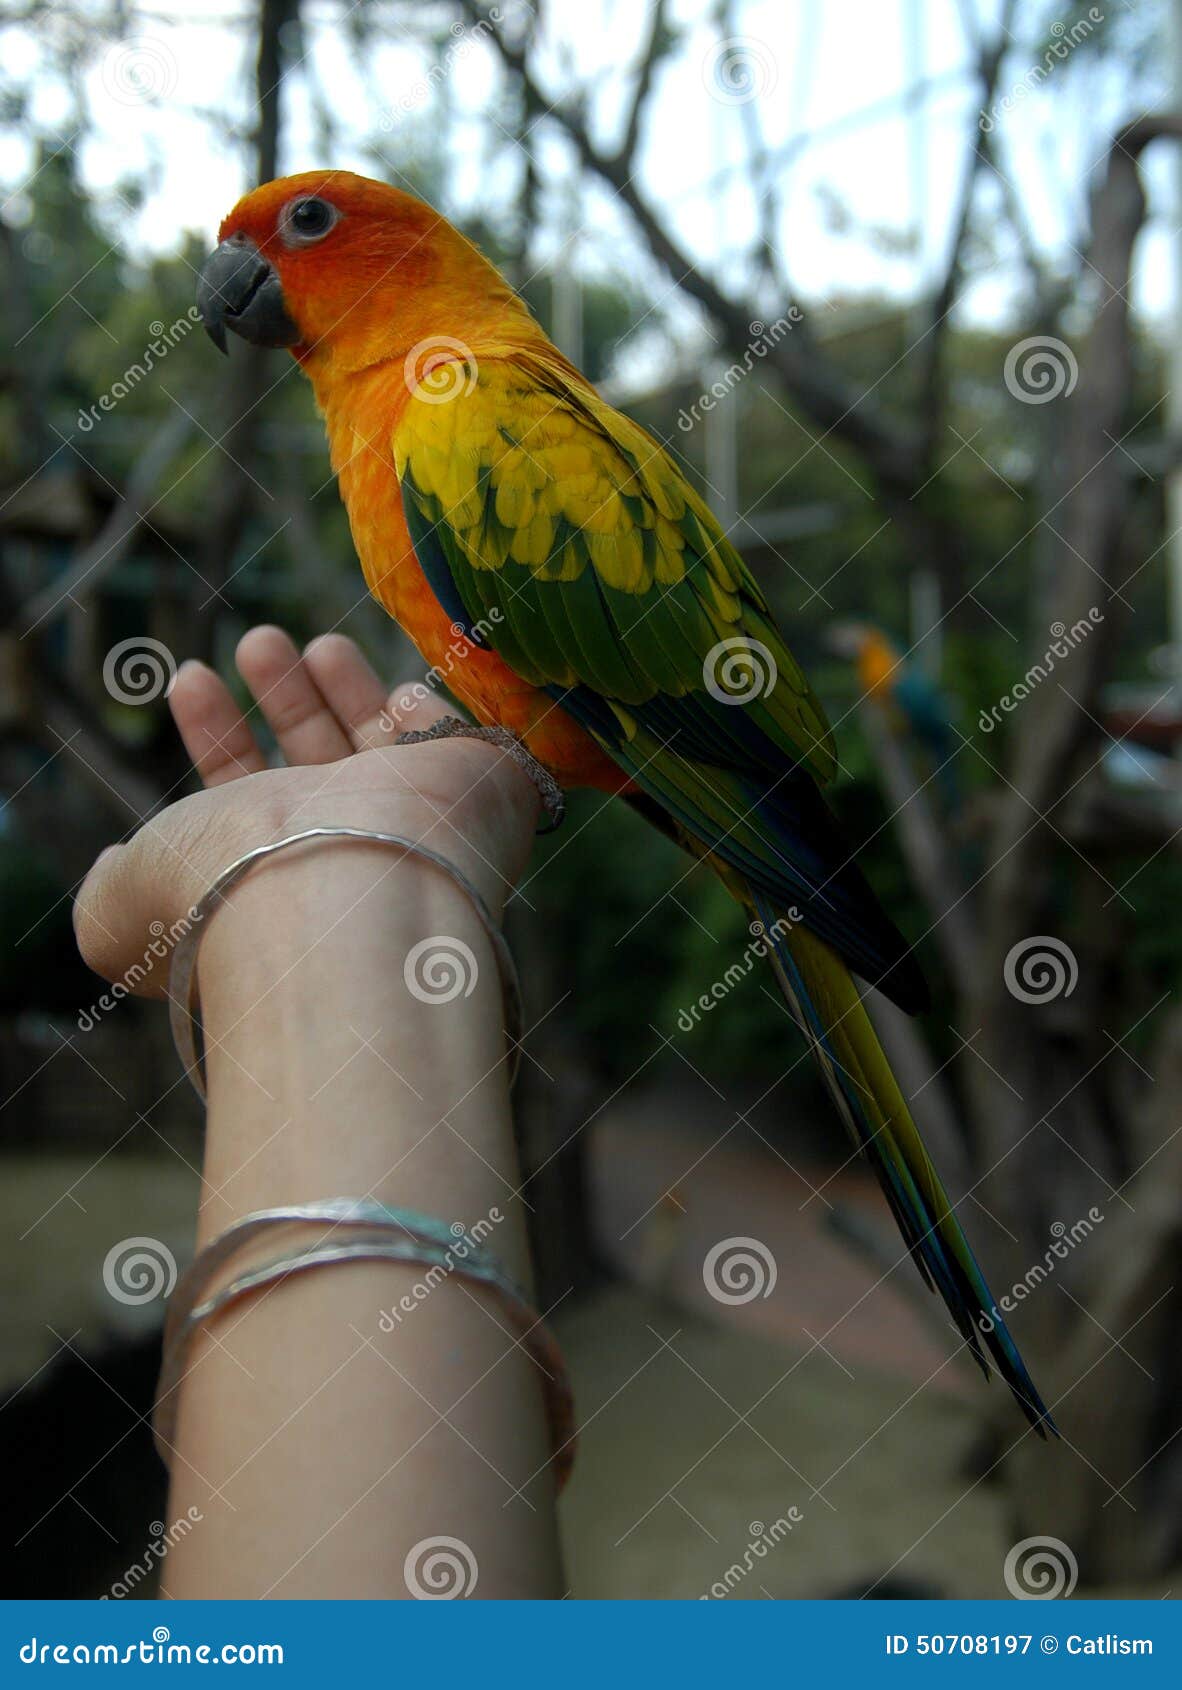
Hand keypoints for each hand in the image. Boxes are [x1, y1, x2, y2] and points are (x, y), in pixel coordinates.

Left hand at [74, 626, 539, 996]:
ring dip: (344, 687)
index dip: (217, 737)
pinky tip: (406, 690)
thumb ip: (107, 891)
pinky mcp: (485, 792)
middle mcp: (352, 853)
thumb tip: (112, 871)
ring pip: (383, 746)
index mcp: (279, 877)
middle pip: (318, 761)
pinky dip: (431, 713)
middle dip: (281, 693)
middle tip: (257, 638)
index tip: (188, 680)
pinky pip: (460, 745)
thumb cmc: (233, 892)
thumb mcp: (124, 901)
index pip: (249, 801)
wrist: (348, 894)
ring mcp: (422, 825)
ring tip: (310, 642)